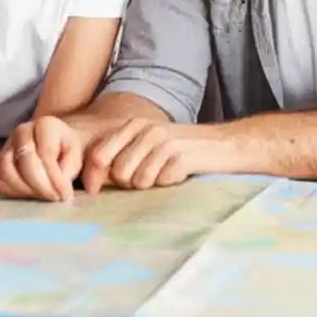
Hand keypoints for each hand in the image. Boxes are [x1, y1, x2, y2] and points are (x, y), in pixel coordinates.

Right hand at [0, 116, 84, 201]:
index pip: (46, 153)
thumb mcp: (79, 154)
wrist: (54, 145)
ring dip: (26, 190)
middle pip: (25, 161)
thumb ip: (74, 166)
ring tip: (43, 197)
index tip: (66, 195)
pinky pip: (0, 181)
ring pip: (8, 171)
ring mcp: (7, 146)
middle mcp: (22, 132)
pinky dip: (14, 192)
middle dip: (41, 185)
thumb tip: (67, 186)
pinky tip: (31, 195)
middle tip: (55, 198)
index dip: (55, 178)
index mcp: (45, 125)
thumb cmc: (67, 151)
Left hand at [81, 119, 235, 193]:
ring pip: (138, 181)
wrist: (223, 144)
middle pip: (118, 172)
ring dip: (150, 184)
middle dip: (127, 184)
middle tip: (145, 178)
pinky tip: (179, 173)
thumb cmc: (180, 150)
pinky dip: (168, 184)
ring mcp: (165, 141)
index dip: (92, 177)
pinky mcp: (181, 156)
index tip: (94, 191)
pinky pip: (161, 182)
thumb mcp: (147, 144)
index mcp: (133, 125)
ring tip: (163, 173)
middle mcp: (146, 130)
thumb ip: (120, 155)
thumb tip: (93, 180)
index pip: (99, 154)